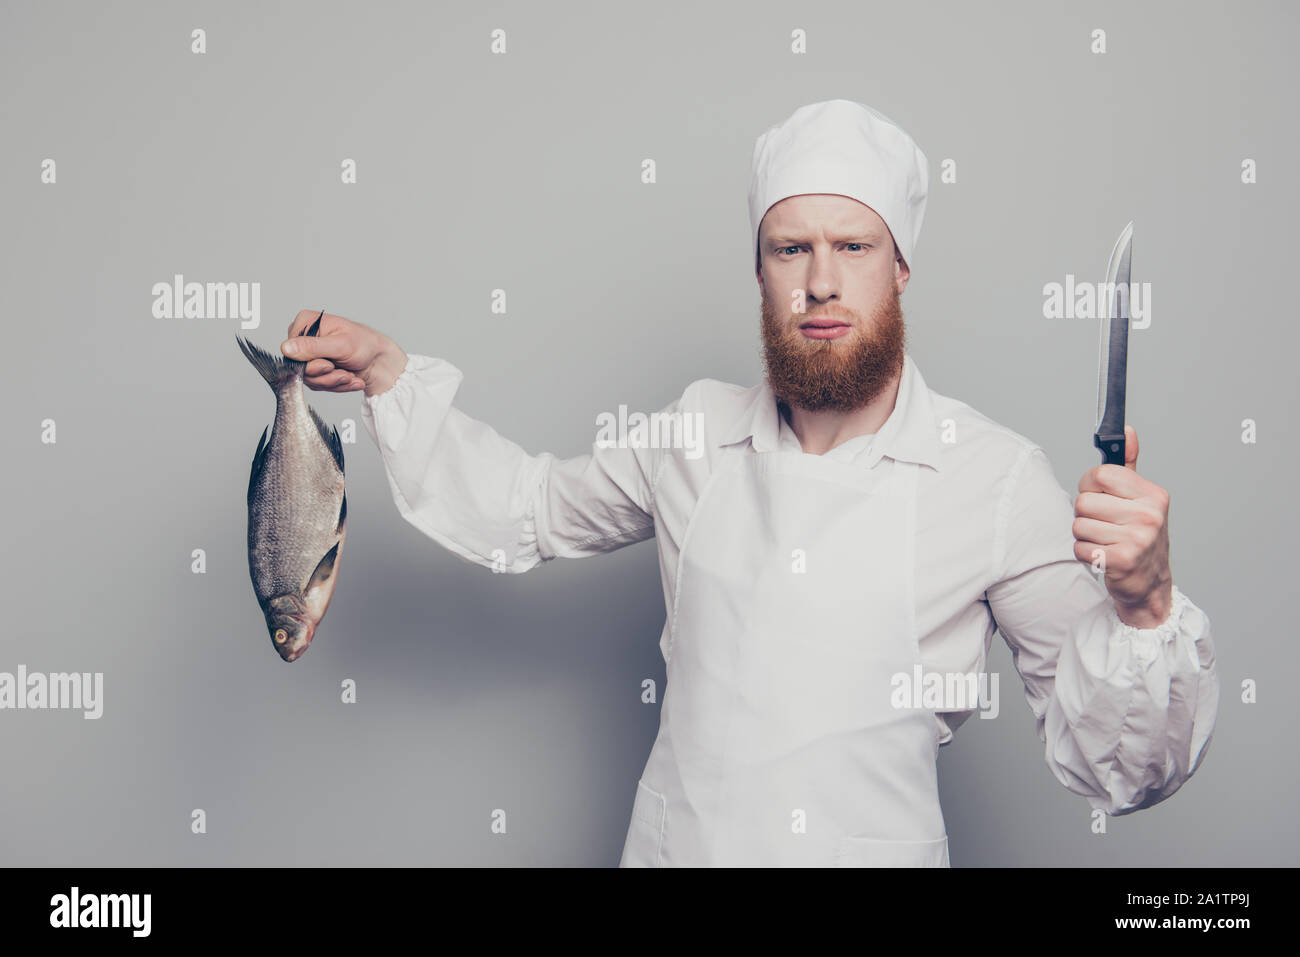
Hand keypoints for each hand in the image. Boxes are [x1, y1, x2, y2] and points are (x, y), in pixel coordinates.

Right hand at [282, 310, 408, 396]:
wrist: (379, 360)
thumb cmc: (365, 344)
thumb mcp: (340, 345)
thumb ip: (312, 347)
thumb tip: (286, 348)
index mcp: (305, 322)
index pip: (291, 350)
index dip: (310, 363)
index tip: (329, 364)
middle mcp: (303, 338)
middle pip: (300, 368)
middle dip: (326, 375)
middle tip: (344, 373)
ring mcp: (308, 355)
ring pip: (310, 379)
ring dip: (334, 382)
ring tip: (350, 376)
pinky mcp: (315, 369)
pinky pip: (319, 385)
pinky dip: (337, 385)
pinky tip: (350, 378)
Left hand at [1072, 424, 1173, 628]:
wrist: (1150, 583)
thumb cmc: (1139, 536)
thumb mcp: (1140, 498)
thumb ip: (1128, 464)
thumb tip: (1126, 431)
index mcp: (1153, 494)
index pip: (1100, 474)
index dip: (1091, 486)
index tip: (1101, 497)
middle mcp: (1149, 515)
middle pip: (1084, 501)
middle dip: (1086, 515)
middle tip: (1105, 525)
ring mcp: (1138, 539)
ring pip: (1079, 525)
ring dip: (1085, 536)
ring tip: (1105, 541)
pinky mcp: (1122, 560)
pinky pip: (1080, 548)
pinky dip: (1086, 554)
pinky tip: (1104, 556)